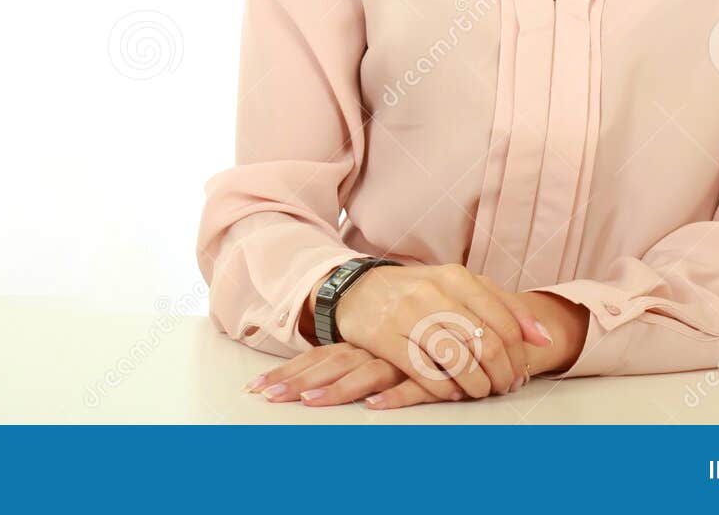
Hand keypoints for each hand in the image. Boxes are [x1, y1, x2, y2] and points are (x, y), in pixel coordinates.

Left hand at [242, 341, 443, 407]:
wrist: (463, 313)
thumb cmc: (415, 336)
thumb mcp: (379, 346)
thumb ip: (352, 360)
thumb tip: (308, 381)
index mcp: (358, 342)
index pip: (317, 357)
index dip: (288, 372)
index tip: (255, 387)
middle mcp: (373, 347)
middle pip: (330, 365)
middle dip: (297, 382)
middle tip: (266, 397)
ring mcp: (398, 359)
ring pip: (364, 375)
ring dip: (337, 390)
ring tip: (310, 403)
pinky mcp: (426, 371)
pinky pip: (410, 386)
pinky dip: (393, 396)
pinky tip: (374, 406)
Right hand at [325, 263, 554, 400]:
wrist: (357, 289)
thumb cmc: (418, 291)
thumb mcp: (458, 286)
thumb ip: (501, 305)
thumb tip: (543, 338)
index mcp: (457, 277)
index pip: (505, 324)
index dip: (518, 357)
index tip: (520, 373)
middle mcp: (434, 293)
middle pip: (486, 345)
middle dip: (502, 375)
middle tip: (503, 388)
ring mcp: (408, 315)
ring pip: (458, 362)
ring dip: (477, 386)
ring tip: (480, 392)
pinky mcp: (384, 337)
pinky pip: (425, 374)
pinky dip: (446, 391)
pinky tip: (452, 393)